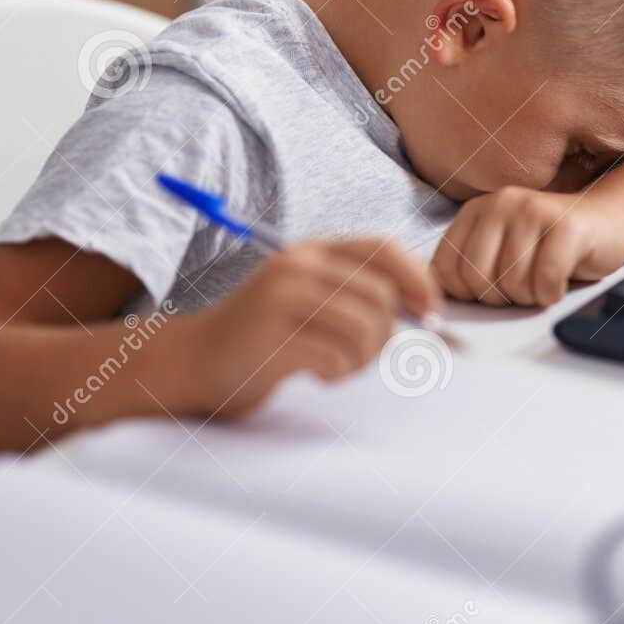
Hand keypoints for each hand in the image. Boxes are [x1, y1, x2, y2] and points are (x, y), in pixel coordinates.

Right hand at [169, 237, 440, 415]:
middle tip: (362, 358)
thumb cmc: (260, 338)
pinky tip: (316, 376)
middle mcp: (297, 266)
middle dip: (387, 335)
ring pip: (365, 327)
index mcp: (310, 252)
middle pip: (381, 295)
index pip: (382, 248)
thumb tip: (426, 311)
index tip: (432, 314)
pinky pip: (335, 356)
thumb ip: (355, 295)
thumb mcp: (307, 300)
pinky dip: (337, 374)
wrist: (190, 362)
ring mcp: (282, 297)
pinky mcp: (271, 335)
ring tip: (337, 369)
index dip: (418, 279)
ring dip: (362, 360)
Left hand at [432, 187, 623, 306]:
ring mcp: (533, 211)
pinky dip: (552, 294)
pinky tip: (559, 282)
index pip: (447, 268)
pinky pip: (545, 281)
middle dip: (501, 299)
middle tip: (522, 290)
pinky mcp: (565, 226)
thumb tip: (438, 302)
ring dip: (530, 297)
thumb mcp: (502, 249)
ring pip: (512, 283)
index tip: (489, 294)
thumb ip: (470, 265)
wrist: (606, 221)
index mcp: (476, 211)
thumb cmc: (550, 246)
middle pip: (478, 279)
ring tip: (543, 281)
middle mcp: (500, 204)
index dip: (467, 295)